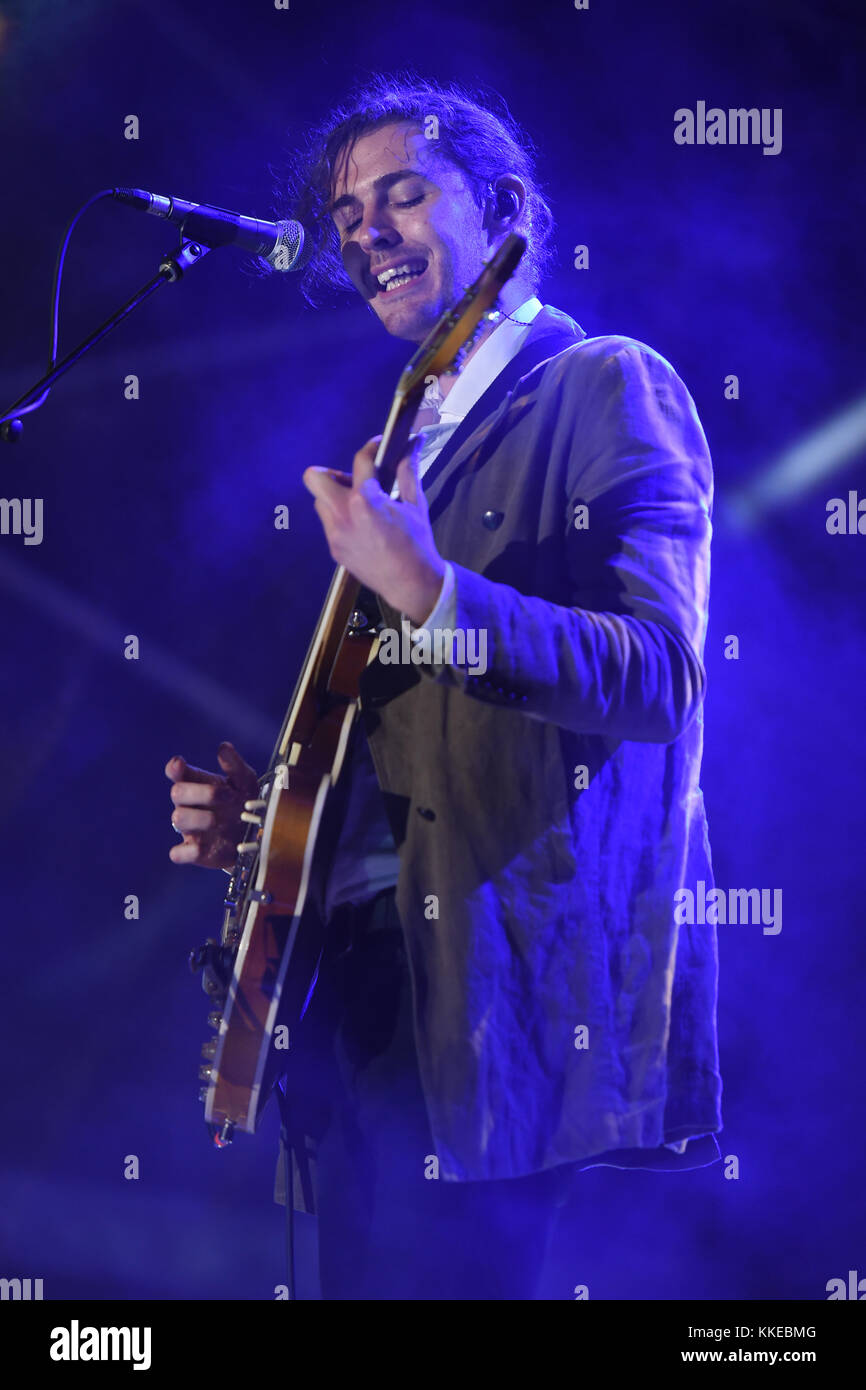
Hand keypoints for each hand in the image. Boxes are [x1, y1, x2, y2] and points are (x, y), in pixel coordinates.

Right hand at [165, 742, 258, 870]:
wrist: (259, 838)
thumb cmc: (247, 803)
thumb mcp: (247, 783)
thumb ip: (235, 766)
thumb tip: (223, 747)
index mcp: (199, 784)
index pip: (178, 773)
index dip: (175, 768)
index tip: (179, 764)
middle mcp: (191, 805)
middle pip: (177, 793)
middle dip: (199, 792)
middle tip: (225, 795)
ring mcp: (191, 829)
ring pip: (178, 818)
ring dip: (198, 818)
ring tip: (217, 821)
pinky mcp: (194, 852)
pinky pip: (177, 853)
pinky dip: (185, 851)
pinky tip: (200, 847)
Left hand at [302, 435, 445, 624]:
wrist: (411, 583)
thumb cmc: (417, 543)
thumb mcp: (415, 503)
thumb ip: (409, 470)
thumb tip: (414, 442)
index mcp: (366, 500)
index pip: (361, 460)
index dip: (371, 447)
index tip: (378, 446)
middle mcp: (343, 515)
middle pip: (314, 477)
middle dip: (332, 474)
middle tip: (354, 481)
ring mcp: (335, 534)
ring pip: (320, 502)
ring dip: (336, 497)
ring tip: (361, 507)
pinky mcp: (334, 548)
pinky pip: (329, 524)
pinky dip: (342, 518)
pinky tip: (363, 527)